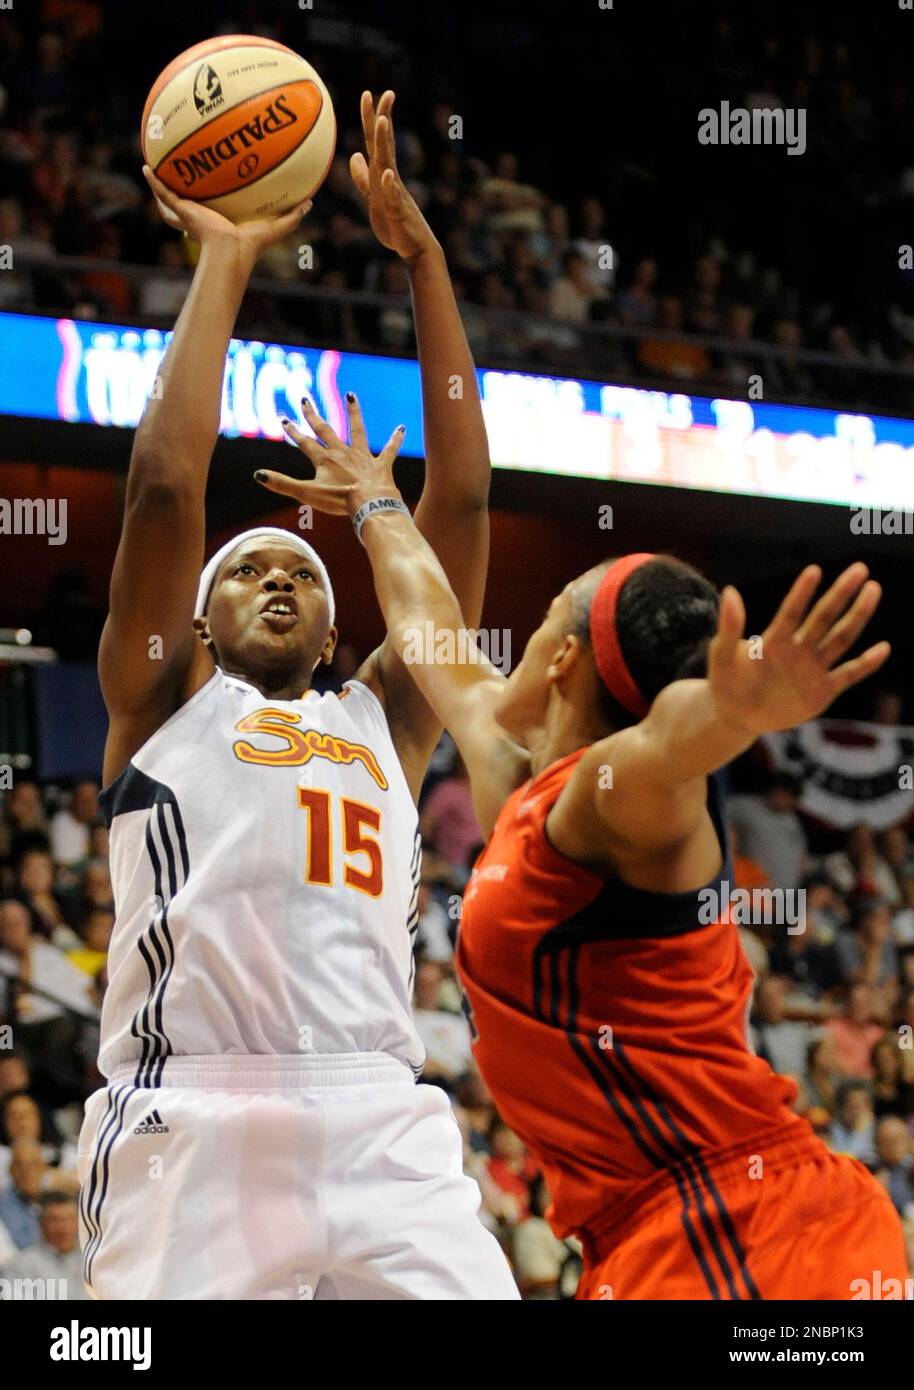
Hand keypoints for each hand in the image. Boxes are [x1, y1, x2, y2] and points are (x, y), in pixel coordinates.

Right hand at [142, 165, 310, 261]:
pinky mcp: (181, 212)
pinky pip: (164, 193)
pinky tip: (147, 166)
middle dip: (184, 191)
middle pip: (189, 204)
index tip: (214, 188)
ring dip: (163, 184)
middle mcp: (201, 220)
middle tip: (182, 172)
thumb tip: (310, 203)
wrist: (229, 252)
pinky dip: (154, 181)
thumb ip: (291, 216)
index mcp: (220, 224)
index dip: (213, 201)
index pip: (213, 211)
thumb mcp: (274, 228)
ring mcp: (188, 216)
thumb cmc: (250, 247)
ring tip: (156, 164)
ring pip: (171, 198)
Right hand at [255, 395, 404, 516]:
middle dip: (313, 415)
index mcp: (324, 460)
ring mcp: (363, 457)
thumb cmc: (339, 501)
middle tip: (305, 399)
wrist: (370, 505)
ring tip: (351, 395)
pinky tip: (402, 428)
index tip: (284, 419)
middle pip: (325, 430)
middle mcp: (342, 453)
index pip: (304, 442)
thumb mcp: (306, 494)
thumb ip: (282, 484)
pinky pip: (390, 450)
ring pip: (358, 430)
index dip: (293, 431)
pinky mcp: (381, 465)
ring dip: (354, 412)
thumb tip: (257, 475)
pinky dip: (395, 439)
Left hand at [350, 90, 438, 264]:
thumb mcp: (373, 198)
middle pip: (384, 144)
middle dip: (382, 118)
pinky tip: (387, 173)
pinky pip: (392, 196)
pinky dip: (389, 184)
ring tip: (383, 121)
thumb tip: (354, 155)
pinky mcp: (398, 211)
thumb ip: (363, 178)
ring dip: (385, 143)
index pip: (376, 141)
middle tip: (384, 93)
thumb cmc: (394, 224)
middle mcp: (390, 178)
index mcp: (382, 174)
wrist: (414, 247)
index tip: (368, 94)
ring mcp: (395, 193)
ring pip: (388, 163)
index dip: (371, 118)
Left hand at [707, 562, 889, 735]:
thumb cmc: (726, 683)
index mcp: (774, 640)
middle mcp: (798, 649)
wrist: (737, 716)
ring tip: (873, 590)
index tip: (815, 570)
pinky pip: (848, 675)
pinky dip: (865, 664)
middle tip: (860, 569)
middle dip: (842, 594)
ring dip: (857, 616)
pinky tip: (883, 648)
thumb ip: (729, 626)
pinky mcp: (822, 691)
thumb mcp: (721, 657)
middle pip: (824, 618)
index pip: (791, 612)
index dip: (802, 593)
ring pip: (840, 638)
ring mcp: (813, 669)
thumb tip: (729, 591)